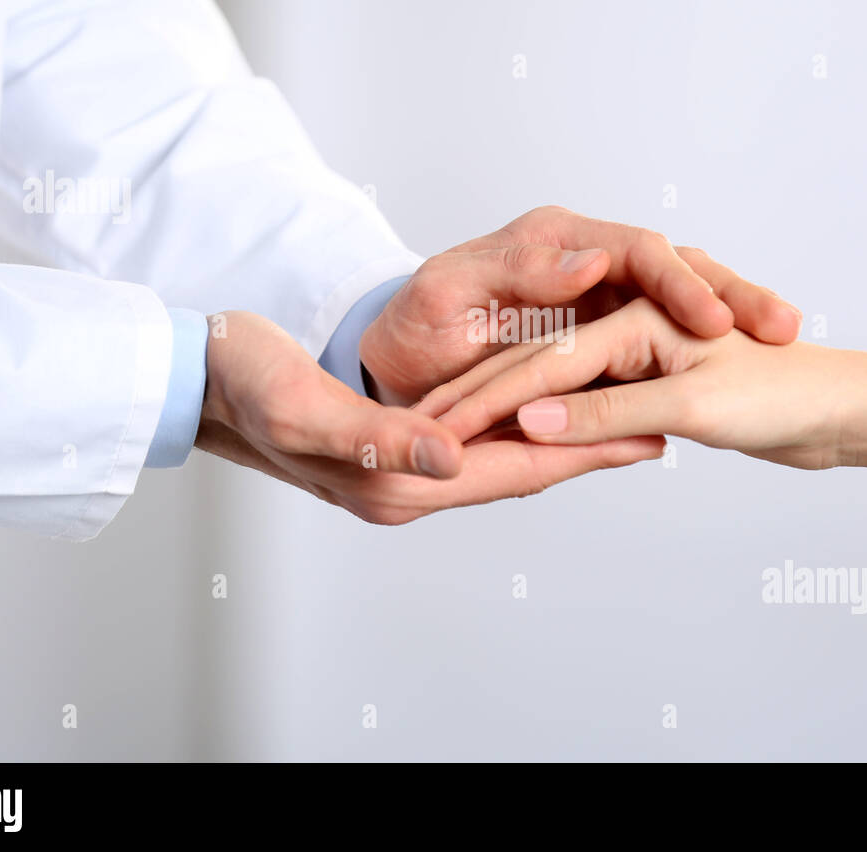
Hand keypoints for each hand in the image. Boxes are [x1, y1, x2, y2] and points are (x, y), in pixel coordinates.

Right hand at [196, 311, 665, 523]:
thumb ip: (382, 438)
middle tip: (664, 425)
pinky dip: (520, 427)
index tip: (650, 433)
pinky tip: (546, 409)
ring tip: (622, 416)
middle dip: (591, 447)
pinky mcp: (395, 448)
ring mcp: (402, 470)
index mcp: (395, 483)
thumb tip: (452, 454)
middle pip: (521, 467)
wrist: (202, 380)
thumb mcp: (307, 409)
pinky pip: (476, 443)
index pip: (512, 467)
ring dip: (562, 437)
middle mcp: (407, 486)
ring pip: (504, 456)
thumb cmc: (248, 383)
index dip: (583, 449)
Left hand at [359, 205, 801, 405]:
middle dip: (734, 294)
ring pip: (684, 302)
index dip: (681, 282)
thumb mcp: (450, 293)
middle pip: (678, 268)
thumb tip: (596, 258)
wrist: (398, 369)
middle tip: (783, 326)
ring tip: (785, 335)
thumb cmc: (414, 330)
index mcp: (554, 240)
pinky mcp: (605, 341)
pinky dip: (706, 346)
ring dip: (735, 315)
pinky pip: (665, 341)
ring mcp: (601, 302)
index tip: (716, 320)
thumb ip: (519, 272)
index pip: (638, 250)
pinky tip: (748, 363)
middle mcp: (586, 263)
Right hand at [418, 297, 856, 469]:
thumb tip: (530, 418)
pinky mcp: (653, 378)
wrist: (841, 413)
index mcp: (638, 314)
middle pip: (540, 360)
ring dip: (515, 403)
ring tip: (461, 430)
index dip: (489, 397)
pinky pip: (588, 397)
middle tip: (433, 425)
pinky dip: (555, 417)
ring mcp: (640, 349)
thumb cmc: (783, 397)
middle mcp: (632, 321)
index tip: (441, 429)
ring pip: (559, 376)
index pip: (543, 361)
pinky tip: (528, 436)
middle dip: (486, 392)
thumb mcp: (687, 405)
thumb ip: (604, 410)